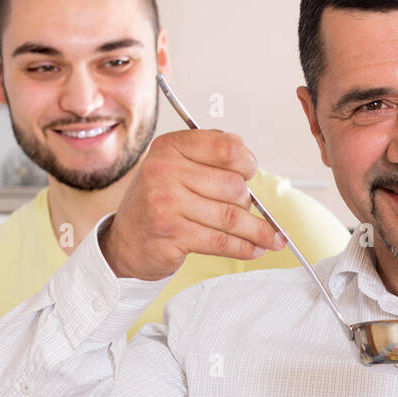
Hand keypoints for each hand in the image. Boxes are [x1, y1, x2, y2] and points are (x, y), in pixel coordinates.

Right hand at [99, 129, 285, 278]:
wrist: (126, 240)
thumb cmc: (159, 202)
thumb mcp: (175, 168)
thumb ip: (208, 159)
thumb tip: (250, 165)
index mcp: (171, 147)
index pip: (226, 147)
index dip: (247, 162)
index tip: (250, 174)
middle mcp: (165, 171)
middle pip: (234, 186)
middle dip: (249, 204)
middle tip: (246, 213)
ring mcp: (167, 204)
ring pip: (232, 217)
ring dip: (258, 231)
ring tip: (271, 239)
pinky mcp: (172, 234)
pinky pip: (222, 241)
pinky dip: (245, 247)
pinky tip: (255, 249)